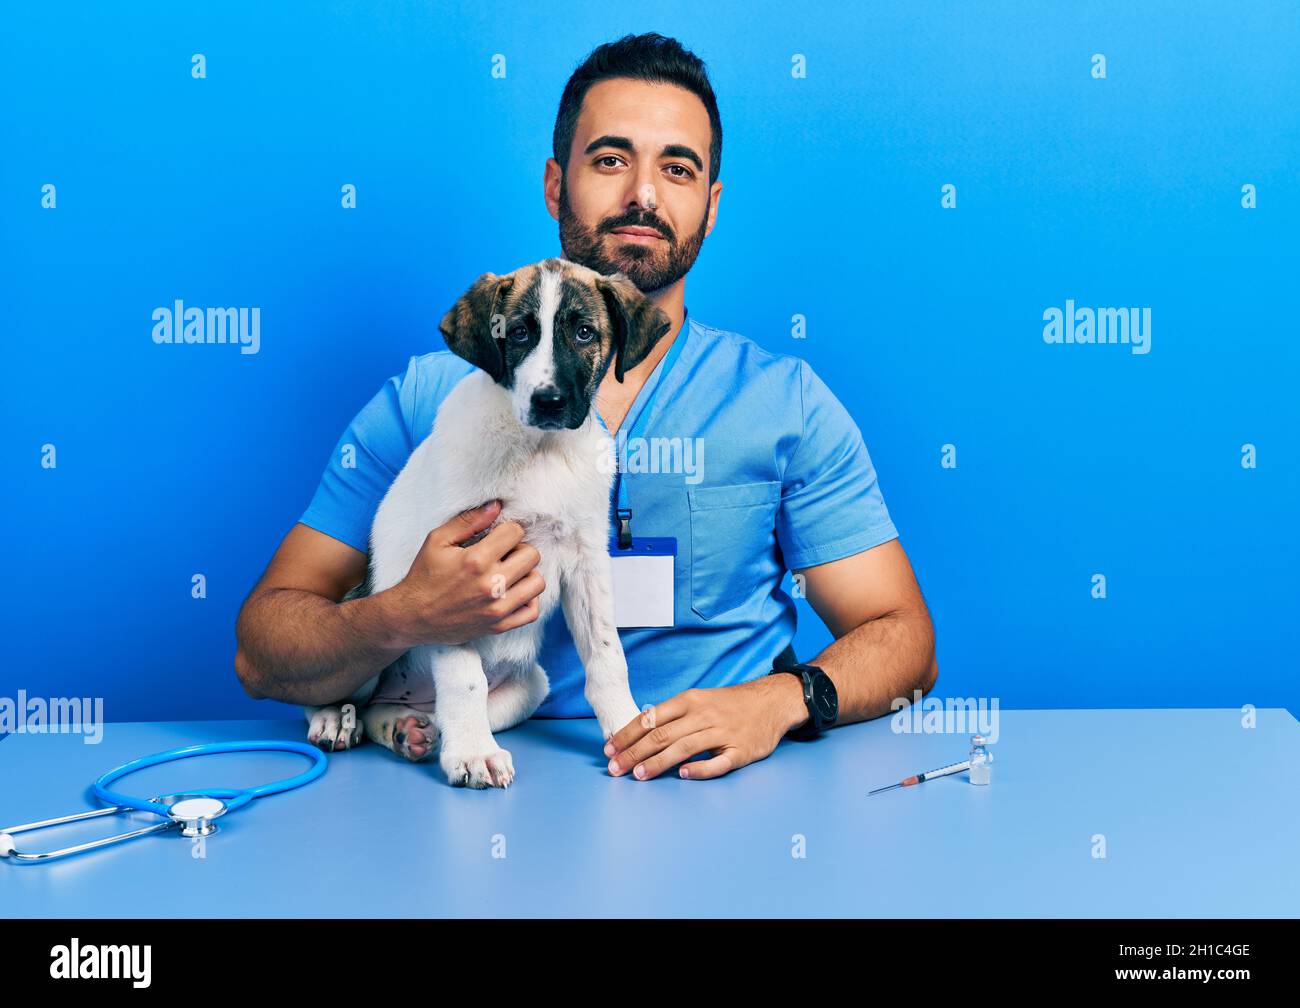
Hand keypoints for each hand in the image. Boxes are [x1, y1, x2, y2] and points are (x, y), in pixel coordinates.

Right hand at [377, 500, 545, 647]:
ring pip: (537, 582)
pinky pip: (532, 611)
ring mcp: (497, 608)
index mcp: (476, 560)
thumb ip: (469, 521)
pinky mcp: (499, 626)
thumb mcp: (437, 541)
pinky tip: (513, 593)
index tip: (497, 537)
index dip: (507, 530)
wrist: (411, 617)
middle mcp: (491, 585)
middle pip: (532, 555)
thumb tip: (497, 506)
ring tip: (509, 573)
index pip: (516, 532)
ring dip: (526, 574)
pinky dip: (528, 600)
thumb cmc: (424, 576)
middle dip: (519, 549)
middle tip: (504, 554)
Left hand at [602, 674, 809, 780]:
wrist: (772, 701)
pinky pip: (718, 762)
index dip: (628, 734)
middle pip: (663, 734)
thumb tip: (640, 732)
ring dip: (658, 762)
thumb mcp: (700, 700)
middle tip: (615, 768)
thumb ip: (674, 716)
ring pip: (684, 748)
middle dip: (635, 752)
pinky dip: (700, 769)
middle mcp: (703, 715)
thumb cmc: (730, 705)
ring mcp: (723, 733)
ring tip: (638, 775)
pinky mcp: (740, 751)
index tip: (609, 748)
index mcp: (690, 701)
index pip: (652, 717)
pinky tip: (683, 775)